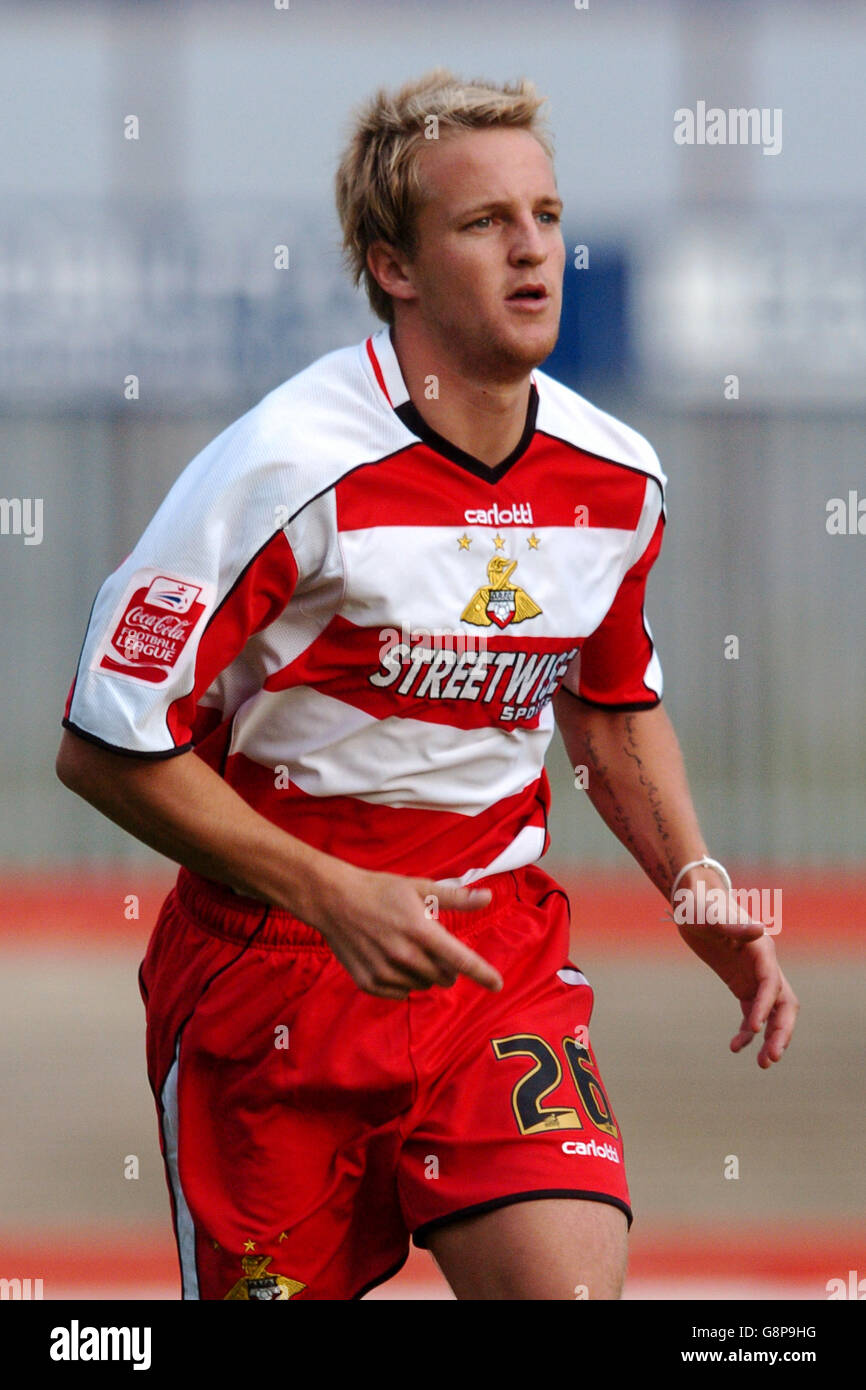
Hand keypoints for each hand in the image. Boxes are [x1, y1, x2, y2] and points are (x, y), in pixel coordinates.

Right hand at [312, 864, 503, 999]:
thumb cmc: (379, 890)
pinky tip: (391, 961)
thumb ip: (456, 898)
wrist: (333, 900)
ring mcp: (385, 972)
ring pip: (422, 986)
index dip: (483, 974)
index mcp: (421, 931)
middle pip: (444, 977)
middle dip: (447, 967)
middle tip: (432, 947)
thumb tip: (487, 898)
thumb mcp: (419, 887)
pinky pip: (400, 994)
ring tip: (407, 950)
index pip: (461, 960)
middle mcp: (404, 955)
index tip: (497, 985)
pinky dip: (402, 982)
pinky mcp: (368, 982)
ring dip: (424, 974)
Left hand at [677, 917, 798, 1067]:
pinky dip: (748, 1032)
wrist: (692, 904)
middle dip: (781, 1031)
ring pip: (773, 1013)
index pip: (770, 982)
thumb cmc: (700, 906)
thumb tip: (759, 929)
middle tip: (772, 1058)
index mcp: (762, 948)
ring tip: (763, 1064)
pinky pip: (752, 1013)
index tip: (752, 1027)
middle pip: (784, 1003)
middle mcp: (765, 965)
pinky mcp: (743, 985)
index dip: (765, 1005)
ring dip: (771, 1038)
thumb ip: (734, 926)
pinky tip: (736, 1047)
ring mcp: (756, 977)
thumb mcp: (710, 916)